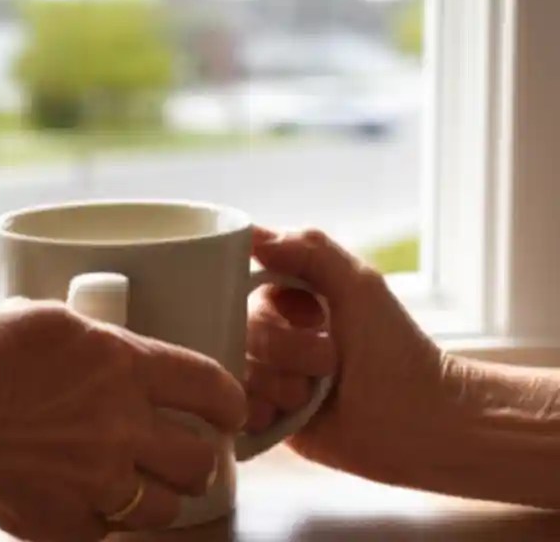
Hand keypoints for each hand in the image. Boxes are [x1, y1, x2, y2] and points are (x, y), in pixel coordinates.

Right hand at [0, 300, 245, 541]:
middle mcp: (123, 426)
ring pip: (167, 508)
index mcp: (122, 364)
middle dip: (197, 458)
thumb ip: (85, 338)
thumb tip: (96, 346)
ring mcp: (99, 481)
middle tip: (178, 453)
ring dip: (157, 498)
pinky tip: (79, 504)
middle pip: (201, 459)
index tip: (227, 410)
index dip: (229, 402)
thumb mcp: (37, 319)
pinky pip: (108, 533)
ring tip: (134, 487)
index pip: (211, 386)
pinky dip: (100, 522)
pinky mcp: (67, 524)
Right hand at [244, 227, 455, 486]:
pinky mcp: (263, 419)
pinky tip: (290, 417)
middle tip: (329, 363)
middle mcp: (266, 336)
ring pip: (235, 373)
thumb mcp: (359, 285)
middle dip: (285, 351)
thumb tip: (252, 233)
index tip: (312, 317)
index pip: (238, 290)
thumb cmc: (395, 348)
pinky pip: (234, 410)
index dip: (269, 308)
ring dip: (279, 385)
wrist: (420, 421)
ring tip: (314, 395)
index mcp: (282, 299)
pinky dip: (260, 413)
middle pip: (237, 334)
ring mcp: (263, 379)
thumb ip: (309, 250)